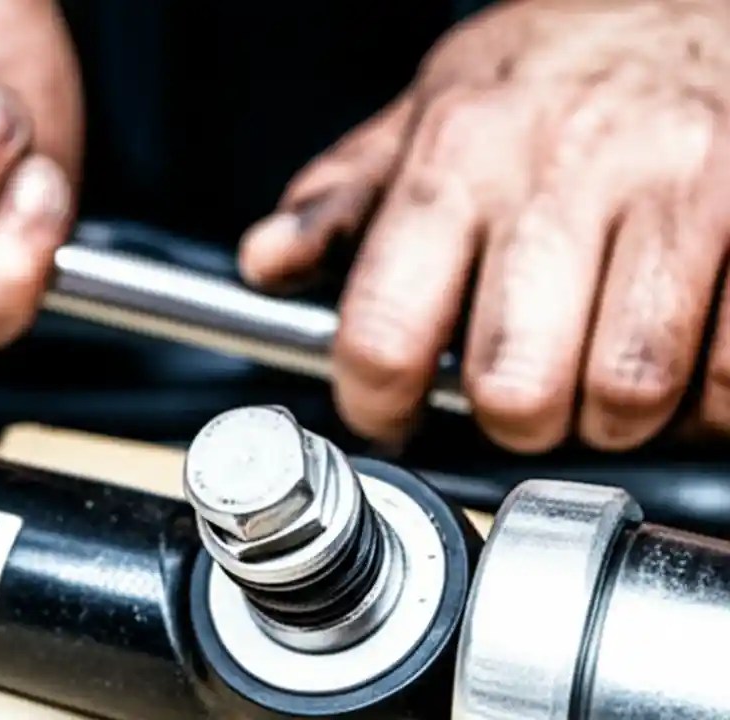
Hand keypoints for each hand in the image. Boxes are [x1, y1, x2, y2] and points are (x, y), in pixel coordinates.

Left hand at [240, 0, 729, 451]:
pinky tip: (675, 360)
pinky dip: (701, 400)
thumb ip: (344, 196)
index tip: (388, 412)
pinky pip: (729, 376)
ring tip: (597, 375)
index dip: (376, 404)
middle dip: (509, 421)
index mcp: (457, 154)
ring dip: (607, 419)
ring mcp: (673, 193)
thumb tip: (269, 261)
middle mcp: (562, 172)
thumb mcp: (427, 106)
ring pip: (625, 393)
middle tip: (515, 394)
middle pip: (513, 388)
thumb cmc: (553, 68)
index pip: (384, 330)